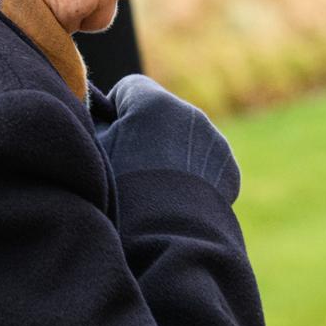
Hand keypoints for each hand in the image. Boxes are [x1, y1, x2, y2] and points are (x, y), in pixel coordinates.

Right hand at [101, 75, 239, 202]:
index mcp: (154, 102)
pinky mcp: (228, 166)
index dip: (114, 111)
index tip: (109, 137)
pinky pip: (205, 160)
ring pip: (185, 136)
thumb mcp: (96, 154)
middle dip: (146, 132)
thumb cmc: (122, 194)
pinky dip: (193, 174)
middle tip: (131, 169)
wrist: (168, 238)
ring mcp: (214, 138)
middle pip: (160, 112)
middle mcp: (189, 112)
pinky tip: (178, 199)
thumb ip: (97, 125)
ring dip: (172, 152)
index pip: (129, 87)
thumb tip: (102, 115)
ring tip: (156, 189)